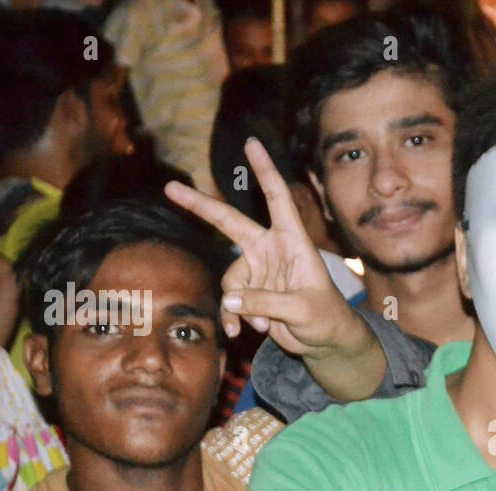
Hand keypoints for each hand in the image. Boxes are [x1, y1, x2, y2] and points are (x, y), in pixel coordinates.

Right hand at [163, 138, 362, 354]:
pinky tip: (241, 332)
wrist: (324, 341)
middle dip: (200, 206)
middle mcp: (270, 249)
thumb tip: (230, 301)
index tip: (252, 143)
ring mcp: (258, 270)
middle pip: (229, 221)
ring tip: (260, 325)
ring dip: (238, 305)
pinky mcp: (250, 292)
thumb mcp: (303, 310)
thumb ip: (268, 303)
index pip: (278, 198)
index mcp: (292, 240)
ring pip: (229, 280)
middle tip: (170, 189)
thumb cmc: (325, 318)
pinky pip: (229, 301)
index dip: (265, 170)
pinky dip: (233, 317)